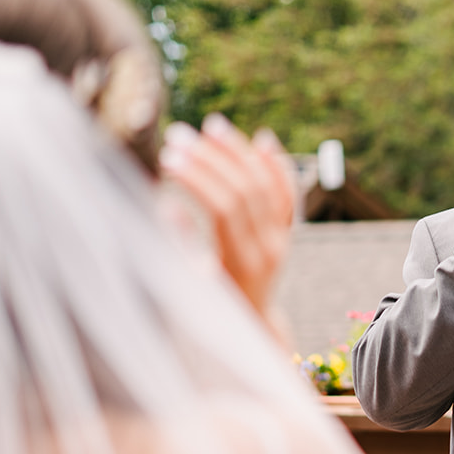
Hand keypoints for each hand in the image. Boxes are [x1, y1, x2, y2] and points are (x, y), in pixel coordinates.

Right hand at [161, 115, 295, 317]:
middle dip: (211, 158)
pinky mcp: (288, 234)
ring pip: (267, 186)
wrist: (251, 328)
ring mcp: (282, 240)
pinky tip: (262, 139)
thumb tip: (165, 205)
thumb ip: (182, 248)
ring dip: (239, 152)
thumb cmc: (211, 312)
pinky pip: (287, 193)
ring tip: (212, 125)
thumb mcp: (192, 288)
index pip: (224, 209)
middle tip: (179, 134)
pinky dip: (276, 165)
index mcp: (243, 264)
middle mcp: (269, 249)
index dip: (197, 179)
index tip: (168, 158)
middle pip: (244, 190)